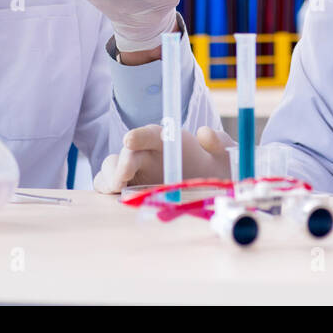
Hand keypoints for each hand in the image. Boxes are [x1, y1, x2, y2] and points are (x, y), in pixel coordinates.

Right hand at [93, 125, 233, 193]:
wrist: (215, 190)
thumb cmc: (218, 168)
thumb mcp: (226, 155)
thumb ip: (220, 142)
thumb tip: (205, 133)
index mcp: (167, 142)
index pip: (150, 135)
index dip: (139, 136)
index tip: (130, 140)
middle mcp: (148, 155)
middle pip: (126, 153)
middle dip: (121, 163)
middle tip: (122, 179)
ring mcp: (137, 173)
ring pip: (112, 169)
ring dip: (109, 177)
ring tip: (115, 190)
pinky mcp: (129, 190)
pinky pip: (110, 188)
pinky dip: (106, 192)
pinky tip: (112, 200)